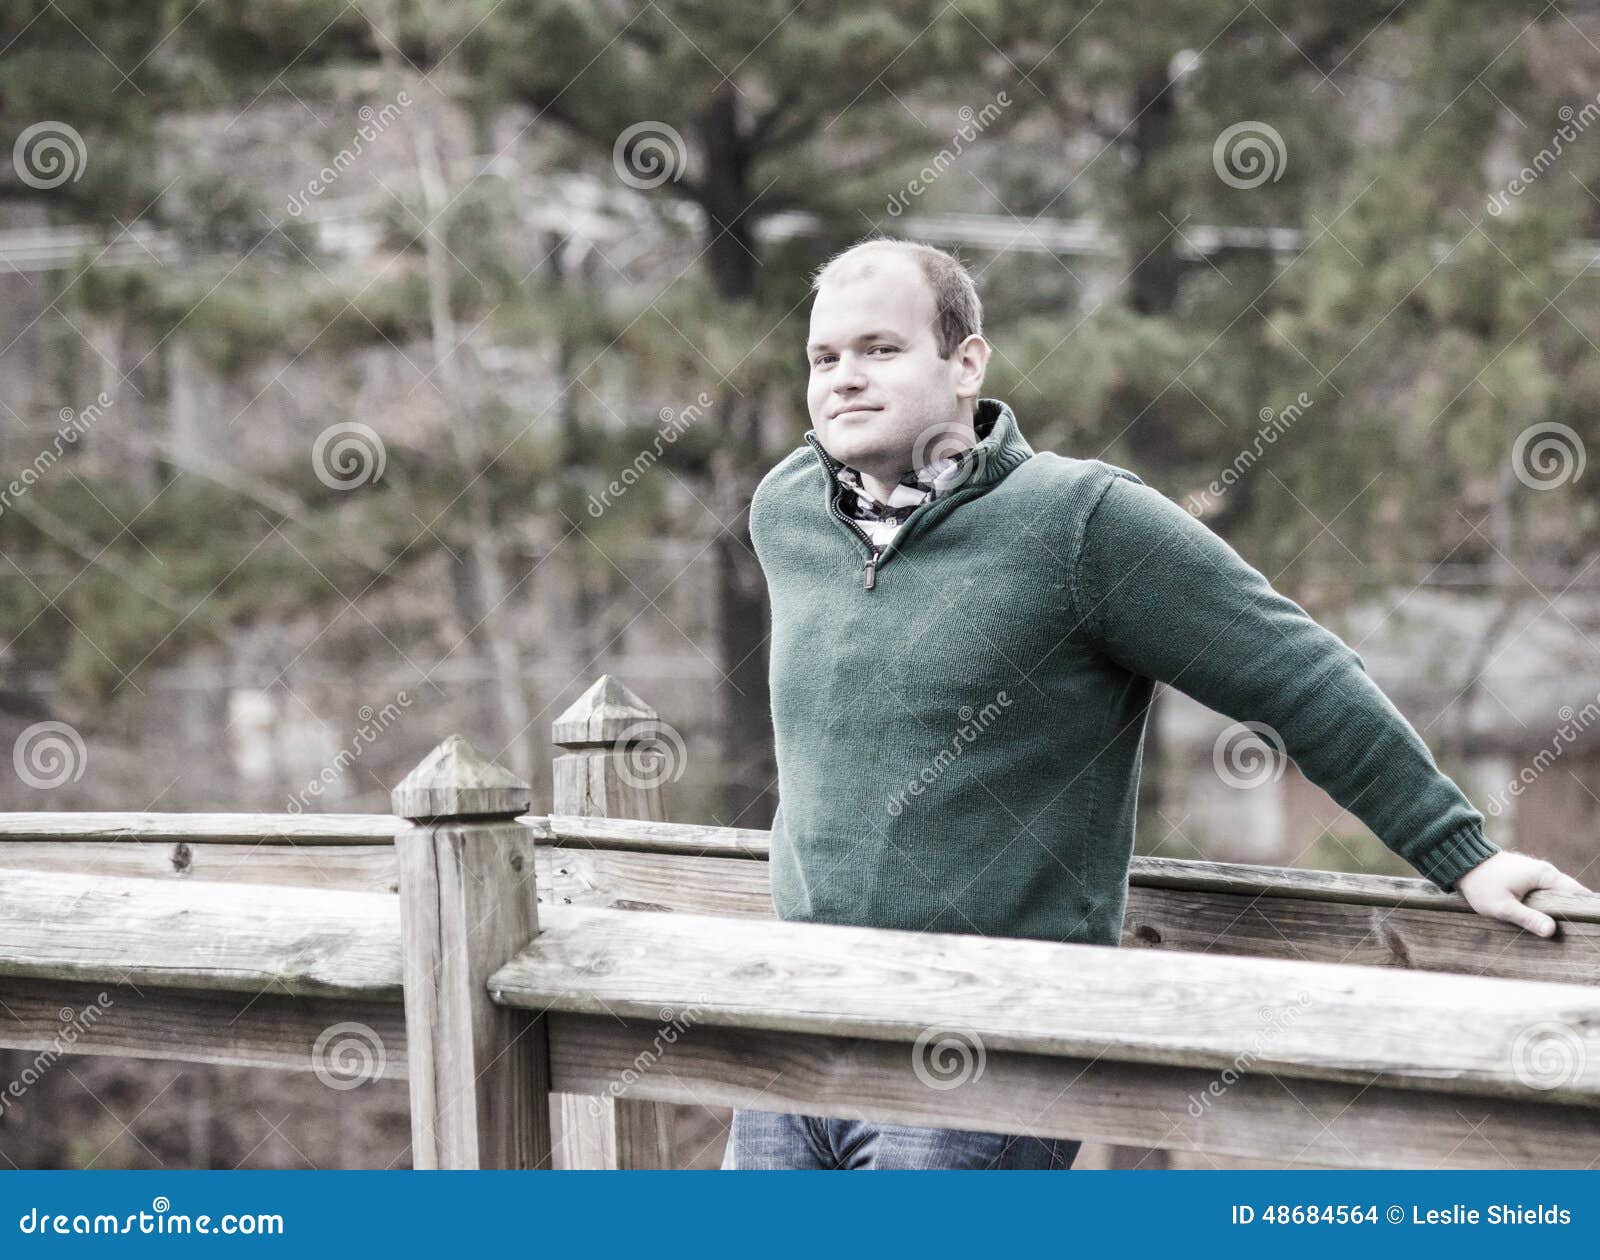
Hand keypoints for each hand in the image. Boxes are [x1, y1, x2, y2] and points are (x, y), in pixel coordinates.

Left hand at [1455, 851, 1589, 936]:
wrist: (1463, 863)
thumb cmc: (1481, 884)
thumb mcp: (1502, 907)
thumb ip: (1527, 918)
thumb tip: (1551, 931)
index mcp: (1545, 875)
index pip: (1577, 894)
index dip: (1582, 911)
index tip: (1583, 928)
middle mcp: (1547, 872)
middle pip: (1570, 896)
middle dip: (1571, 913)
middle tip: (1572, 934)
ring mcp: (1539, 873)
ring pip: (1559, 895)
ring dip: (1559, 910)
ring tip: (1561, 931)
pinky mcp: (1531, 877)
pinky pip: (1548, 892)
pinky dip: (1549, 905)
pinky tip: (1546, 920)